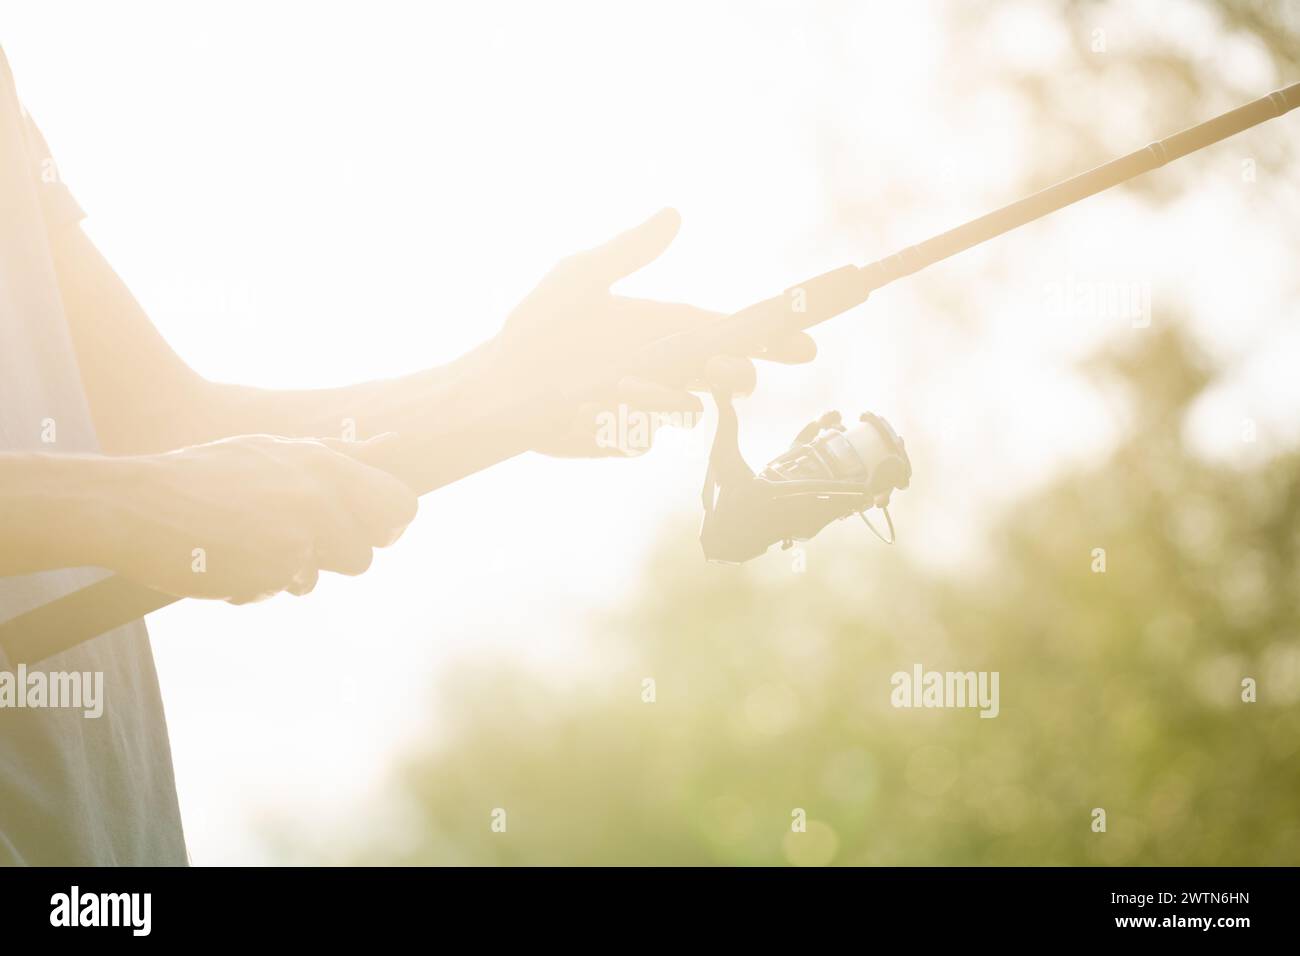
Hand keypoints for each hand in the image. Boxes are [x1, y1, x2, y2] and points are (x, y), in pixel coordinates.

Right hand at [88, 434, 417, 602]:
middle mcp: (318, 498)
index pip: (402, 505)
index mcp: (324, 464)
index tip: (364, 529)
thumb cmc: (209, 474)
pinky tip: (223, 560)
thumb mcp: (279, 450)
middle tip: (290, 538)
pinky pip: (279, 591)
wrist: (135, 504)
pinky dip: (253, 584)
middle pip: (366, 555)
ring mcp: (296, 536)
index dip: (389, 524)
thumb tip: (396, 443)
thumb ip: (343, 454)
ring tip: (247, 544)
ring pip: (322, 579)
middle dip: (336, 557)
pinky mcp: (270, 570)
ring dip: (291, 573)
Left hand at [495, 208, 815, 456]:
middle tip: (721, 370)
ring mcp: (646, 407)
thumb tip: (674, 214)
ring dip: (659, 398)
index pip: (731, 333)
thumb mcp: (579, 279)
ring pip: (684, 408)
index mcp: (664, 328)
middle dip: (735, 373)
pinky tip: (582, 412)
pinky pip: (640, 439)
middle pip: (726, 376)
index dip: (771, 338)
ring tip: (617, 388)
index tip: (804, 342)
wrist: (494, 387)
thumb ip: (628, 251)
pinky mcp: (621, 438)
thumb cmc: (535, 330)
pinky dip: (616, 425)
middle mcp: (664, 368)